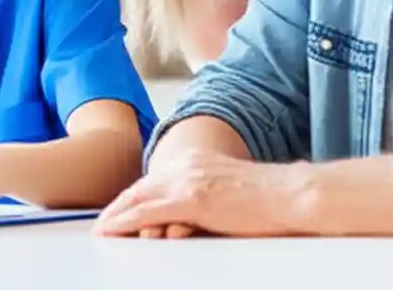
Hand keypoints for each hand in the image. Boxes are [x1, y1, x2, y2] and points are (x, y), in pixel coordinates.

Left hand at [93, 150, 311, 237]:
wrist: (291, 194)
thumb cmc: (269, 199)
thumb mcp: (229, 193)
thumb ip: (206, 200)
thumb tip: (190, 219)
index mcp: (196, 161)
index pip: (154, 181)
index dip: (133, 197)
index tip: (118, 211)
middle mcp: (187, 165)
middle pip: (140, 188)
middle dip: (117, 207)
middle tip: (101, 225)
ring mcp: (188, 181)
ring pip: (139, 199)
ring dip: (116, 216)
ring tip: (101, 232)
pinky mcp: (193, 199)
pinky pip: (149, 212)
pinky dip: (126, 222)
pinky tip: (113, 232)